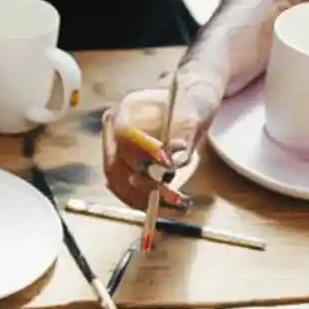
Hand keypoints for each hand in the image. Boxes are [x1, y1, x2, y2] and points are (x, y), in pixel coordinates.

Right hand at [102, 67, 223, 207]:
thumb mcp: (196, 110)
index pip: (125, 135)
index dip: (143, 153)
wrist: (190, 103)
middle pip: (117, 166)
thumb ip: (185, 131)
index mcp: (126, 111)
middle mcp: (113, 132)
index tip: (169, 166)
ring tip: (176, 206)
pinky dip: (142, 201)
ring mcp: (114, 151)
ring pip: (117, 183)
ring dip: (144, 201)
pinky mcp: (121, 167)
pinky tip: (165, 205)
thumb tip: (175, 157)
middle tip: (177, 200)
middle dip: (146, 188)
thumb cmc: (192, 102)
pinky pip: (123, 189)